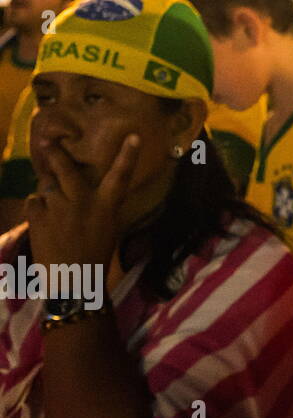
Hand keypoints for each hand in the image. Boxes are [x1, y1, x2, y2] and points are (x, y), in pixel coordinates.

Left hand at [25, 134, 139, 269]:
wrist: (72, 281)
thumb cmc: (95, 257)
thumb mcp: (107, 228)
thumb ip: (97, 208)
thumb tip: (84, 195)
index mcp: (106, 205)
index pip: (121, 175)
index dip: (128, 155)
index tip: (133, 136)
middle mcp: (83, 201)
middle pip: (66, 170)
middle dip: (56, 153)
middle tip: (47, 141)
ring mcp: (58, 207)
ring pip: (46, 186)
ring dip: (46, 191)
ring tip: (49, 201)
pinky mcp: (38, 217)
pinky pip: (33, 203)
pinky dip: (36, 208)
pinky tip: (42, 219)